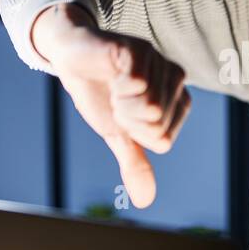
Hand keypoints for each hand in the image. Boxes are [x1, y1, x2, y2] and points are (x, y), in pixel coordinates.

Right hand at [31, 2, 190, 207]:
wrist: (71, 60)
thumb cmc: (99, 93)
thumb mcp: (117, 134)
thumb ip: (135, 162)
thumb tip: (145, 200)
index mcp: (177, 102)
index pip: (162, 141)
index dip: (134, 134)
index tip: (122, 114)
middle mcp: (176, 80)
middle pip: (156, 125)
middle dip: (127, 119)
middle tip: (114, 98)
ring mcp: (160, 62)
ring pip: (149, 108)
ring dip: (120, 104)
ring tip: (113, 85)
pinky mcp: (140, 49)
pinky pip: (137, 84)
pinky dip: (116, 87)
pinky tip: (111, 73)